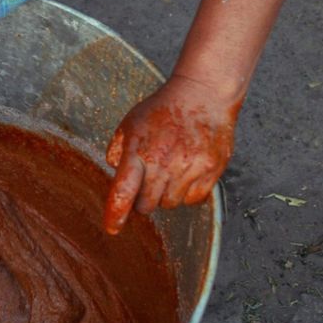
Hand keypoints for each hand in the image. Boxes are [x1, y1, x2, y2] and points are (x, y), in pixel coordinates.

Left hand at [103, 75, 238, 234]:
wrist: (203, 94)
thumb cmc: (163, 109)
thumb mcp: (130, 123)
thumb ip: (118, 150)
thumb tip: (115, 175)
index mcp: (138, 149)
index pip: (123, 190)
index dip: (116, 213)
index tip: (112, 228)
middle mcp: (163, 161)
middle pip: (147, 206)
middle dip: (142, 201)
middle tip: (146, 183)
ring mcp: (189, 167)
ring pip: (170, 204)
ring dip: (165, 195)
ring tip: (169, 170)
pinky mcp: (210, 170)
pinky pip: (193, 200)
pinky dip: (187, 193)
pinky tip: (185, 172)